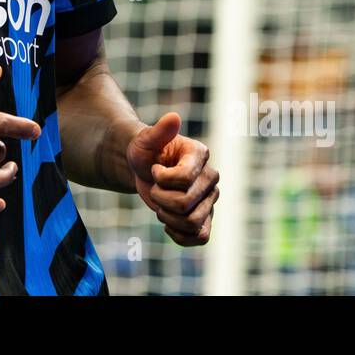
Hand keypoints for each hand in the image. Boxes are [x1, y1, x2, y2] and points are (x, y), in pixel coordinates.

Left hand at [126, 112, 218, 245]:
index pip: (184, 179)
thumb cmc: (144, 151)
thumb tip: (174, 117)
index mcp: (200, 154)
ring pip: (193, 223)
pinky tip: (168, 223)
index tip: (155, 169)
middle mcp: (210, 177)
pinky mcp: (206, 217)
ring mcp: (210, 199)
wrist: (144, 169)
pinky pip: (201, 237)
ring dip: (168, 218)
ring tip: (160, 205)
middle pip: (186, 204)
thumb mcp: (144, 140)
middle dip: (160, 199)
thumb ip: (159, 131)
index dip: (162, 179)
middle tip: (154, 189)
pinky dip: (180, 235)